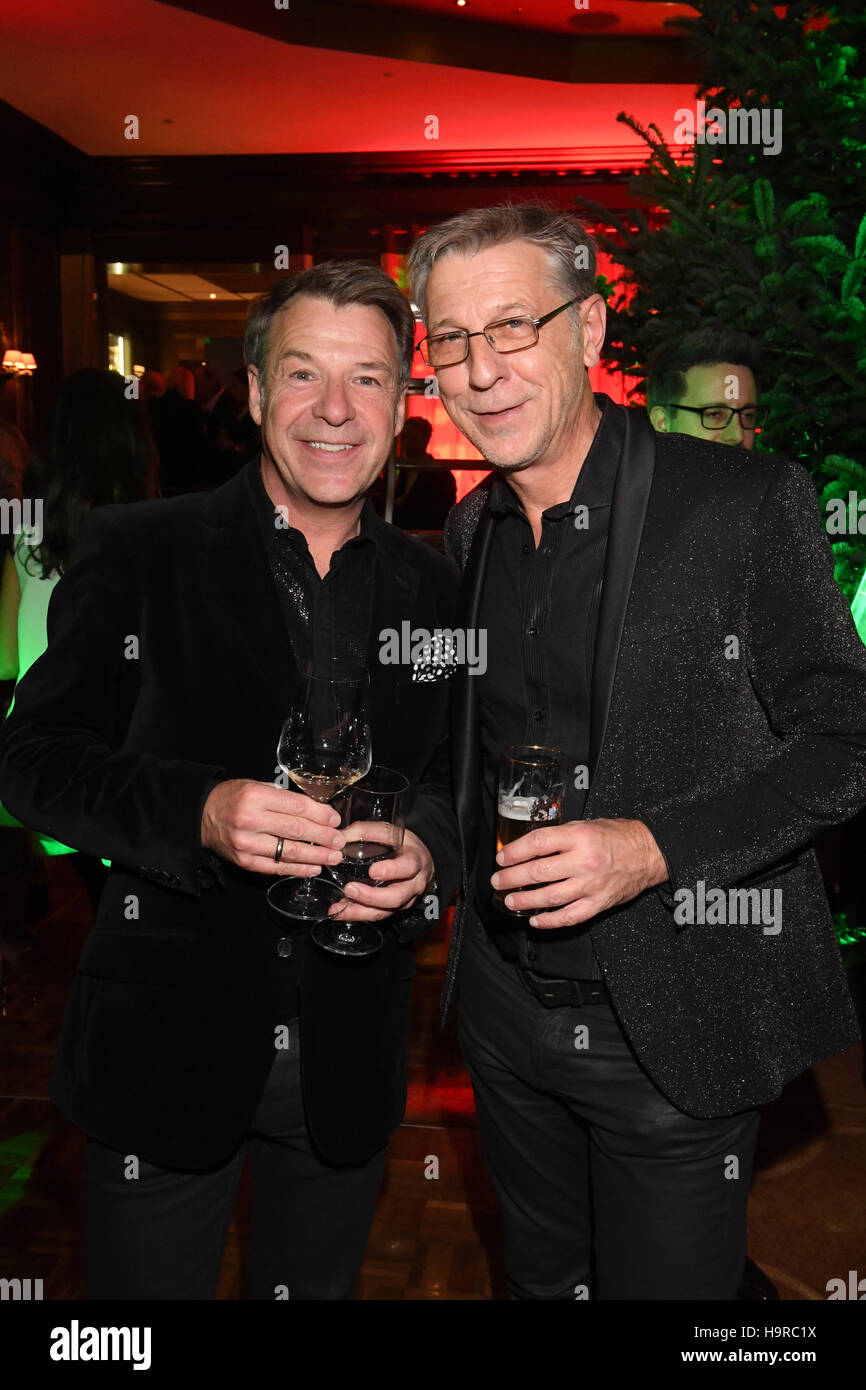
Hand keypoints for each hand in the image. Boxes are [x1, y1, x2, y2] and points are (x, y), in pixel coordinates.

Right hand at [201, 779, 344, 875]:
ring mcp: (246, 843)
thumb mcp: (257, 786)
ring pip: (289, 851)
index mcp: (255, 797)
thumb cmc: (234, 798)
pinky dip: (297, 868)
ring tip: (333, 857)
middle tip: (340, 841)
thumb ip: (284, 798)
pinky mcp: (244, 861)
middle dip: (323, 836)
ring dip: (316, 856)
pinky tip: (313, 868)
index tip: (335, 820)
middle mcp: (250, 820)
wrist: (203, 816)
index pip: (296, 807)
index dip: (320, 814)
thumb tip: (319, 812)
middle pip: (296, 829)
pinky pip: (276, 867)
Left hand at [331, 827, 432, 922]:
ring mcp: (404, 899)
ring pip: (385, 911)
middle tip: (350, 889)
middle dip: (371, 897)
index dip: (392, 870)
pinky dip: (357, 914)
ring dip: (360, 911)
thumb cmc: (404, 845)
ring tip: (340, 907)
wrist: (419, 860)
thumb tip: (339, 837)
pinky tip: (341, 911)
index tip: (373, 871)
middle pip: (396, 897)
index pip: (408, 867)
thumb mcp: (390, 832)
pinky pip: (376, 915)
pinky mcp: (394, 909)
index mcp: (414, 860)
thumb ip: (366, 832)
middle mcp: (413, 884)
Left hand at [490, 818, 667, 928]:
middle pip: (538, 872)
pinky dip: (550, 921)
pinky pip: (569, 916)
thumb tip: (530, 847)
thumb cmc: (617, 836)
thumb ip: (559, 836)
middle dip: (512, 878)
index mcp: (579, 837)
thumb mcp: (586, 825)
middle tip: (498, 881)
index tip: (502, 858)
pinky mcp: (599, 903)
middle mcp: (583, 861)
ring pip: (550, 897)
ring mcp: (591, 885)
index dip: (514, 852)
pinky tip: (536, 919)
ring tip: (510, 900)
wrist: (649, 853)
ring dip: (525, 900)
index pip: (537, 843)